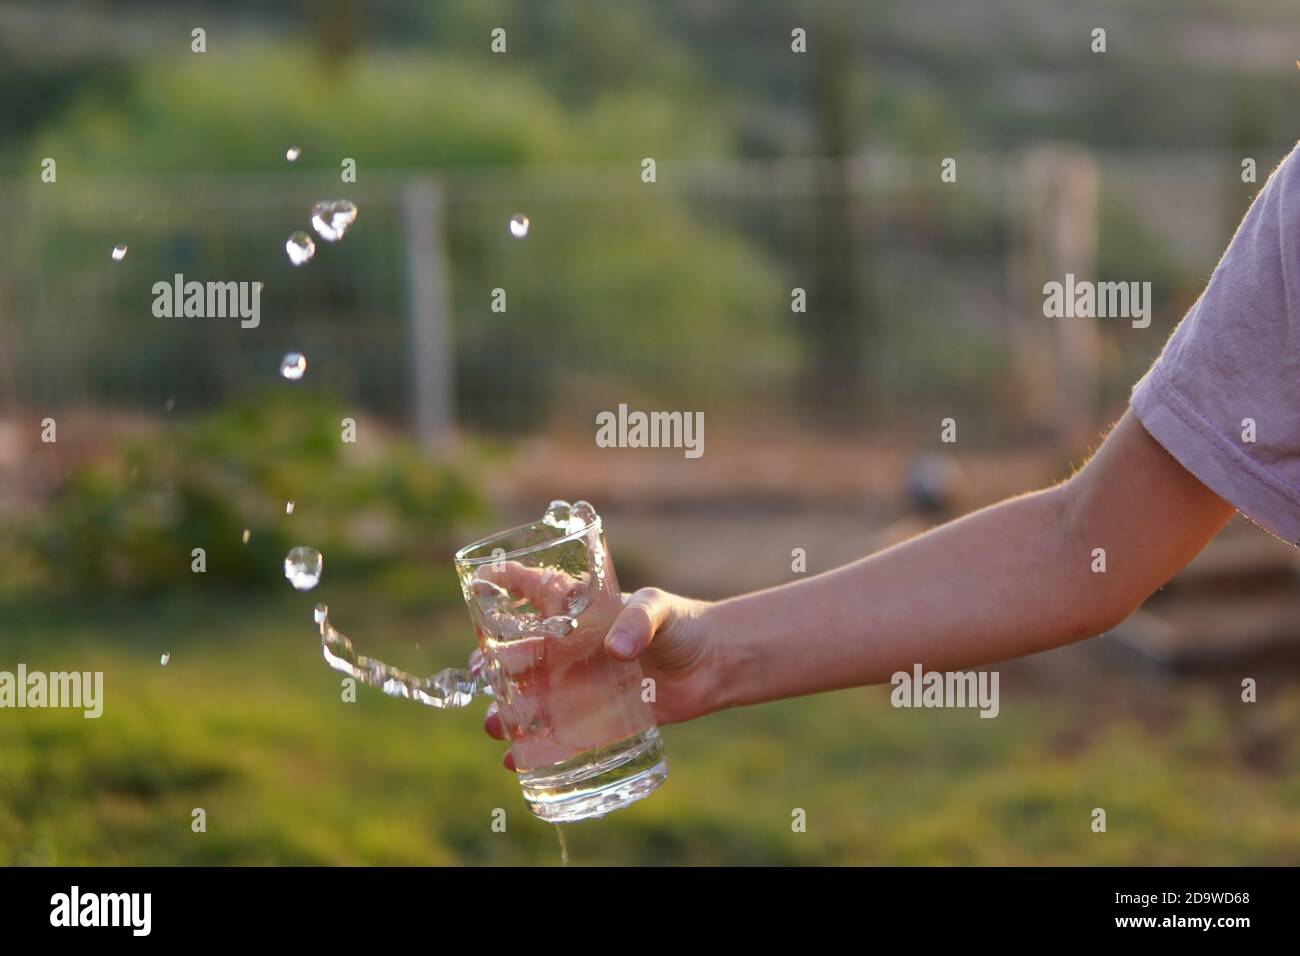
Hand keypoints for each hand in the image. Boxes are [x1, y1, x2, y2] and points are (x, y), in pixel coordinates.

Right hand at [477, 569, 716, 770]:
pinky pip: (556, 736)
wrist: (712, 665)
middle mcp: (569, 648)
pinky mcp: (593, 719)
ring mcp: (577, 685)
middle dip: (492, 664)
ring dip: (505, 711)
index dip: (503, 586)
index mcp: (578, 611)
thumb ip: (639, 622)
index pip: (532, 591)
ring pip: (528, 698)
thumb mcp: (659, 611)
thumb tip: (617, 651)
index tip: (478, 585)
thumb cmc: (681, 625)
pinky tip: (516, 760)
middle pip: (518, 653)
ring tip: (494, 725)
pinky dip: (533, 749)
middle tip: (480, 675)